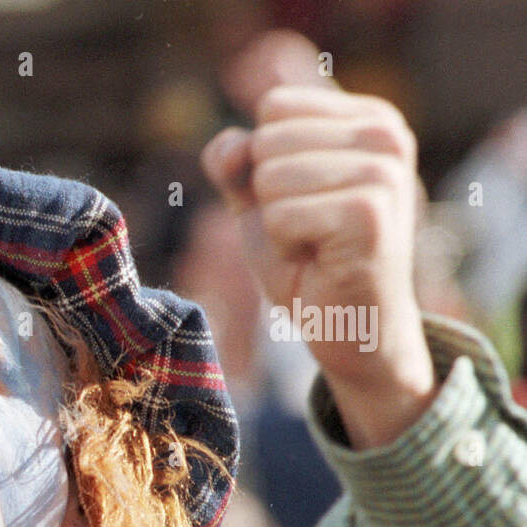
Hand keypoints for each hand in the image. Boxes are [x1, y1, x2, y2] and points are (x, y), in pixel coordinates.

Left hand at [202, 84, 436, 447]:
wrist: (349, 325)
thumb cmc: (307, 259)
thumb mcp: (259, 199)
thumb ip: (235, 161)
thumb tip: (232, 147)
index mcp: (371, 119)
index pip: (275, 107)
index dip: (264, 162)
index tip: (303, 199)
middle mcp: (388, 136)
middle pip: (268, 140)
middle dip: (269, 196)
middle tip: (309, 230)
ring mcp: (384, 174)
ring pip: (270, 177)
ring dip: (277, 224)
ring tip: (314, 245)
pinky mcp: (369, 214)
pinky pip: (280, 215)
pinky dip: (284, 247)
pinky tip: (319, 261)